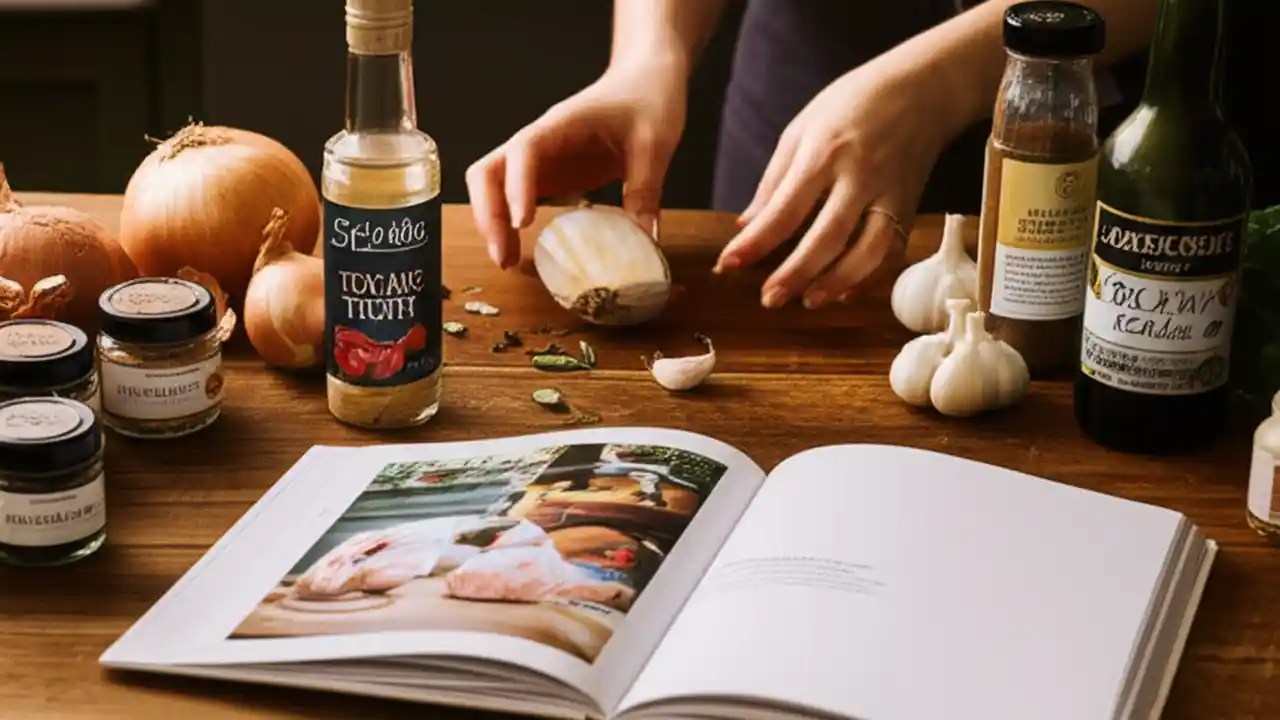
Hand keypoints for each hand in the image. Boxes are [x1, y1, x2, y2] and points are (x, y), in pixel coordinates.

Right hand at [466, 62, 686, 268]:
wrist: (645, 80)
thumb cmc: (647, 100)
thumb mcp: (655, 144)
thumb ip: (645, 189)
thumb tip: (644, 241)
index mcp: (563, 124)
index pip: (525, 150)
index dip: (517, 185)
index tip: (522, 222)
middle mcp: (540, 141)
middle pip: (489, 170)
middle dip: (488, 213)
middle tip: (504, 256)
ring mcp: (540, 158)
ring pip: (493, 185)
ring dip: (492, 222)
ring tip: (507, 261)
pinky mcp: (548, 174)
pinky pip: (514, 198)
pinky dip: (509, 224)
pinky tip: (519, 252)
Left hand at [713, 62, 951, 309]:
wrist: (922, 88)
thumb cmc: (854, 103)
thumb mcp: (802, 128)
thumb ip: (774, 180)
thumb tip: (747, 225)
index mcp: (825, 151)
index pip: (785, 207)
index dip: (756, 241)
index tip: (728, 264)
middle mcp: (860, 175)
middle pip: (828, 236)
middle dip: (796, 273)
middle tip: (768, 299)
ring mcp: (890, 194)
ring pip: (869, 251)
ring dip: (837, 282)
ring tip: (808, 301)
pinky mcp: (910, 207)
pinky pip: (892, 252)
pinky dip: (869, 277)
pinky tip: (844, 292)